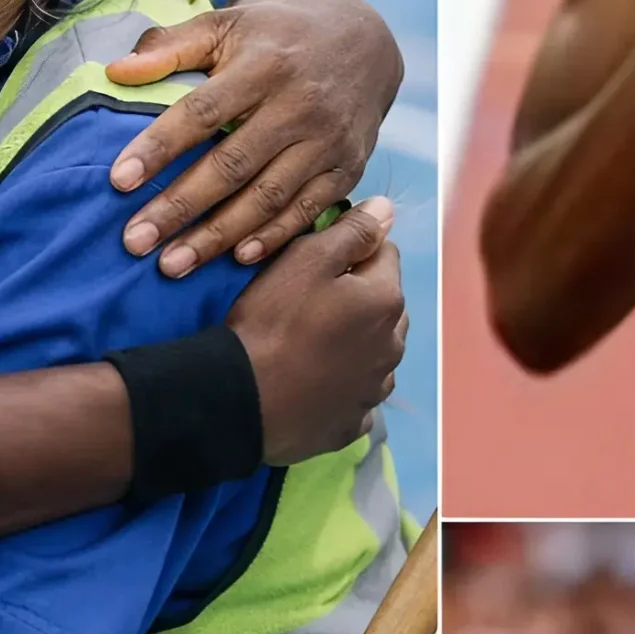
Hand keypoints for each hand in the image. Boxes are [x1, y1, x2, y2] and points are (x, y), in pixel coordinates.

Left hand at [103, 0, 402, 276]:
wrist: (365, 43)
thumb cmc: (277, 37)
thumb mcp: (227, 24)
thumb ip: (172, 46)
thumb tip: (115, 72)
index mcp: (261, 66)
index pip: (201, 112)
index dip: (159, 147)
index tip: (119, 180)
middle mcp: (298, 105)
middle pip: (231, 165)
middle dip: (179, 207)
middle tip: (134, 241)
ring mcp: (326, 141)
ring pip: (266, 197)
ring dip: (216, 236)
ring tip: (171, 265)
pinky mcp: (347, 169)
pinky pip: (306, 211)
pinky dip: (271, 238)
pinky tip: (235, 258)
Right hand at [226, 196, 405, 464]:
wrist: (241, 399)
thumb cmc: (271, 322)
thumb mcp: (305, 261)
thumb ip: (352, 233)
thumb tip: (387, 209)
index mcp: (386, 300)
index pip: (385, 254)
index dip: (352, 251)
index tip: (318, 263)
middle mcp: (393, 346)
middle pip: (384, 307)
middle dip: (360, 299)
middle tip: (311, 304)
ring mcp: (374, 390)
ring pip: (375, 353)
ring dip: (355, 345)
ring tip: (312, 346)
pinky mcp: (352, 424)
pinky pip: (357, 396)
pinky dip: (343, 387)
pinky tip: (314, 384)